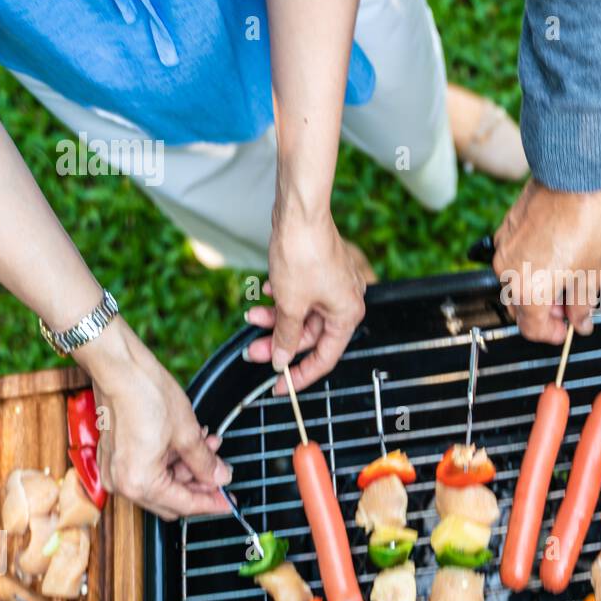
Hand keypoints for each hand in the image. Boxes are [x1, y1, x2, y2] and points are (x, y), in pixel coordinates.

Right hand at [78, 320, 231, 519]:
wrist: (120, 368)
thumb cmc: (146, 395)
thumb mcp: (188, 433)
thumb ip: (205, 462)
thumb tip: (219, 478)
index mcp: (139, 482)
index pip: (184, 504)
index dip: (212, 504)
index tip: (229, 502)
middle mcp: (122, 483)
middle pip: (171, 500)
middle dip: (200, 486)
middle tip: (222, 475)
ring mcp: (115, 471)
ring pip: (162, 483)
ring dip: (188, 468)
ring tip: (211, 446)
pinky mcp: (115, 457)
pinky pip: (148, 469)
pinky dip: (170, 461)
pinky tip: (191, 443)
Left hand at [246, 210, 367, 393]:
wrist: (300, 214)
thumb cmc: (304, 254)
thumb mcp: (290, 305)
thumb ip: (286, 337)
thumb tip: (281, 360)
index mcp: (348, 314)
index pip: (325, 357)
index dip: (300, 375)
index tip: (278, 386)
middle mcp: (346, 301)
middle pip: (310, 336)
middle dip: (279, 341)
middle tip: (252, 350)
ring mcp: (334, 286)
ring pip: (303, 315)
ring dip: (276, 319)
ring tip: (252, 315)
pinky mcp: (321, 272)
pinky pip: (302, 296)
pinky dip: (283, 299)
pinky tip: (266, 292)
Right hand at [492, 181, 600, 342]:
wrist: (577, 177)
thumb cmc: (588, 222)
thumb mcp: (593, 273)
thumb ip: (581, 305)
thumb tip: (579, 322)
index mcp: (530, 290)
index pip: (532, 329)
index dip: (551, 334)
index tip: (565, 329)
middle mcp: (508, 273)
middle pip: (519, 309)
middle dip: (543, 313)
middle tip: (568, 305)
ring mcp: (503, 250)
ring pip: (514, 284)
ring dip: (535, 289)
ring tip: (563, 278)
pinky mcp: (504, 231)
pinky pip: (512, 260)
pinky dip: (528, 267)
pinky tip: (551, 257)